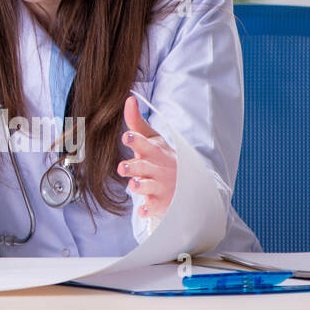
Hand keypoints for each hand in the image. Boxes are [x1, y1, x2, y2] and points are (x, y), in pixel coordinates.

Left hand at [120, 96, 177, 219]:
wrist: (187, 183)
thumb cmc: (162, 157)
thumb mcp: (153, 139)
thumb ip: (137, 121)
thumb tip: (129, 99)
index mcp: (155, 151)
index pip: (145, 144)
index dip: (136, 140)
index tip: (127, 136)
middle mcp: (157, 169)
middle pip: (143, 167)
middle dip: (133, 167)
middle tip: (122, 167)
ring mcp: (160, 187)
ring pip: (147, 187)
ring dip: (139, 186)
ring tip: (133, 185)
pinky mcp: (160, 203)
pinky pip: (153, 208)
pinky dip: (149, 210)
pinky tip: (143, 211)